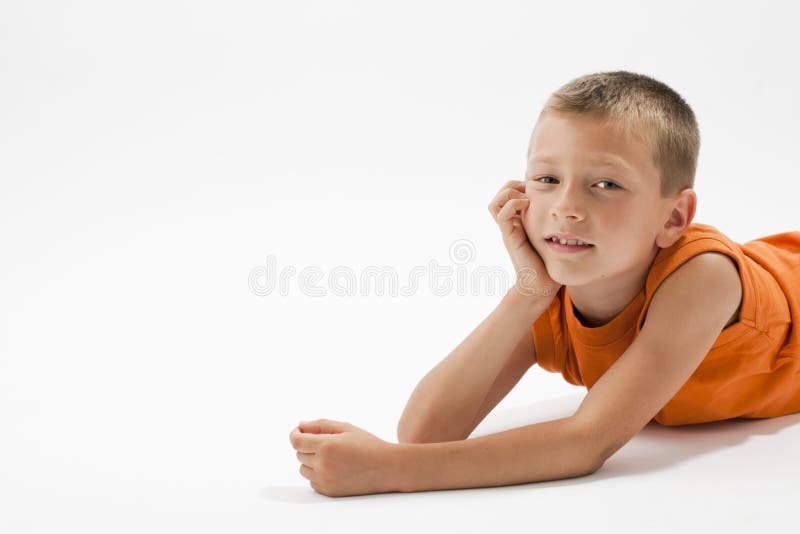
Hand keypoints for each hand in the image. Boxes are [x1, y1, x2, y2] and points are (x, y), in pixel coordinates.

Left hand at [289, 419, 401, 496]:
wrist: (387, 468)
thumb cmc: (368, 445)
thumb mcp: (346, 428)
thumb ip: (320, 425)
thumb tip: (301, 426)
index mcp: (327, 446)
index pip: (296, 441)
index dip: (295, 433)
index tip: (300, 430)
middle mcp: (323, 464)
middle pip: (299, 454)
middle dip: (308, 445)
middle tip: (326, 442)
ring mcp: (325, 480)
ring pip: (303, 469)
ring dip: (311, 461)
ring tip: (331, 456)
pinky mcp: (329, 491)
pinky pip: (312, 481)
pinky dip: (318, 473)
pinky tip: (335, 468)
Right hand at [488, 180, 561, 298]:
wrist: (543, 284)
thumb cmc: (552, 260)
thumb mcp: (555, 234)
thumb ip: (558, 222)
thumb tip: (576, 208)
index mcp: (520, 221)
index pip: (509, 194)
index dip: (521, 184)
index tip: (541, 186)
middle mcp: (511, 224)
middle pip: (500, 196)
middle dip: (514, 185)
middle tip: (532, 189)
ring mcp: (509, 230)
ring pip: (495, 203)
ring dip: (509, 193)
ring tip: (527, 196)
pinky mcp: (510, 237)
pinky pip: (502, 214)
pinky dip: (513, 203)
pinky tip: (528, 204)